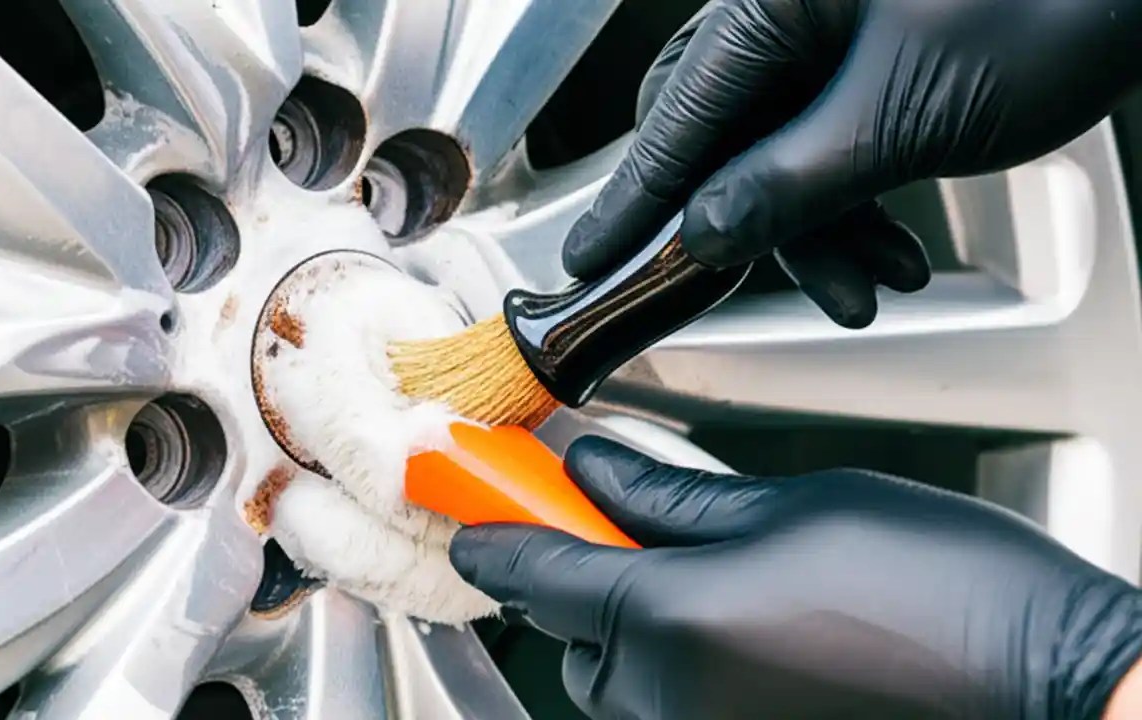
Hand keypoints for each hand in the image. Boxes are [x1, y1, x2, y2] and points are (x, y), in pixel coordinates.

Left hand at [450, 437, 1141, 718]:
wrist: (1050, 681)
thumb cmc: (943, 588)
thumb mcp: (792, 505)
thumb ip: (671, 496)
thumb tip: (594, 468)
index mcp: (669, 619)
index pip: (535, 573)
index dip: (492, 530)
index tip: (465, 506)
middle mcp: (670, 702)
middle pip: (573, 639)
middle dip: (586, 584)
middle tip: (631, 530)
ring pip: (620, 684)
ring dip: (634, 632)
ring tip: (718, 585)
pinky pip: (675, 711)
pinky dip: (680, 671)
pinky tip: (748, 631)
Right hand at [563, 0, 1141, 327]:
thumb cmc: (1048, 8)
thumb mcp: (898, 120)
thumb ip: (787, 184)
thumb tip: (703, 235)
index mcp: (770, 2)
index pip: (674, 120)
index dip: (633, 203)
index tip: (591, 260)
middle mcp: (787, 11)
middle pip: (720, 140)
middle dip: (751, 228)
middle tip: (778, 285)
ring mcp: (830, 34)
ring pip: (779, 154)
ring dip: (819, 231)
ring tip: (871, 286)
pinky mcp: (870, 61)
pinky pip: (829, 145)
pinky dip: (854, 205)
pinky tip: (892, 249)